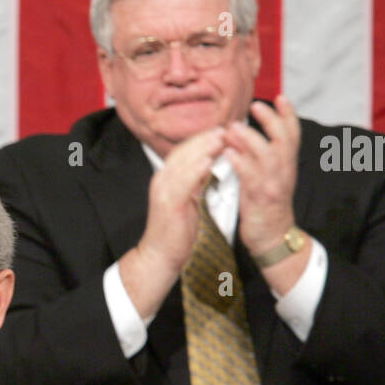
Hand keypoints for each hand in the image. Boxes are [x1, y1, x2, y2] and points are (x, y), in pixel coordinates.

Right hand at [136, 127, 228, 273]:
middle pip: (182, 151)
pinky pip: (182, 183)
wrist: (160, 256)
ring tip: (220, 138)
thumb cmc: (175, 231)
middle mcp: (161, 180)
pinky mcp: (168, 204)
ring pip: (182, 163)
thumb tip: (208, 163)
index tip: (221, 131)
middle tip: (225, 129)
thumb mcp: (187, 200)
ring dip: (202, 149)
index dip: (201, 139)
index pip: (183, 151)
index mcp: (166, 179)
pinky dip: (195, 170)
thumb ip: (194, 181)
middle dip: (204, 139)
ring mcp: (163, 191)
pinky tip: (208, 161)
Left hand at [226, 94, 301, 256]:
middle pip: (284, 138)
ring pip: (268, 155)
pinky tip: (228, 154)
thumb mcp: (268, 175)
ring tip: (234, 128)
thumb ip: (259, 154)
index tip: (280, 96)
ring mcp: (273, 184)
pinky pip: (250, 176)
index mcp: (286, 164)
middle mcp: (284, 170)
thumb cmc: (265, 204)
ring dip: (251, 139)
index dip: (288, 114)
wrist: (271, 236)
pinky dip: (240, 163)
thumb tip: (241, 132)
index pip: (293, 133)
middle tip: (255, 105)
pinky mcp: (259, 197)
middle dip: (271, 120)